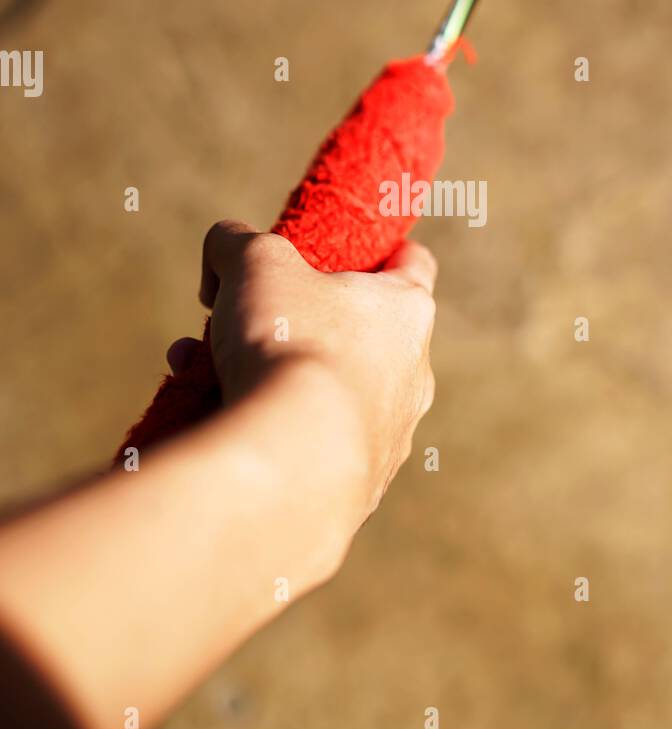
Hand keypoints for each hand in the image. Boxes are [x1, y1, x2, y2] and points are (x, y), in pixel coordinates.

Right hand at [168, 221, 437, 520]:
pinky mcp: (357, 486)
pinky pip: (308, 444)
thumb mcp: (254, 263)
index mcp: (406, 312)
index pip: (413, 266)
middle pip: (352, 332)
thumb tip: (226, 246)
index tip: (342, 252)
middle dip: (289, 321)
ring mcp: (389, 436)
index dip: (379, 252)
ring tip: (201, 368)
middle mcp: (412, 375)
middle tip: (238, 320)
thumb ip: (239, 242)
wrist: (292, 461)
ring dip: (267, 374)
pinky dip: (267, 426)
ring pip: (321, 391)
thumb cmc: (291, 344)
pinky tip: (212, 417)